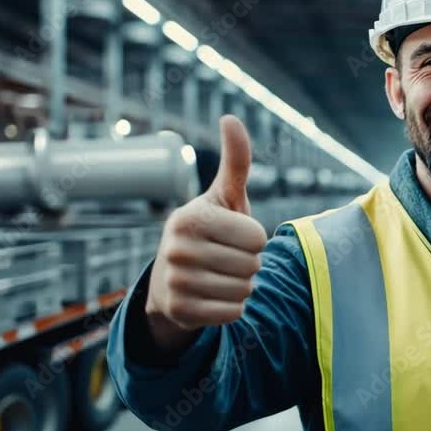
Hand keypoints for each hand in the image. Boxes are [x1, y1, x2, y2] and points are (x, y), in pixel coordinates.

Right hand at [144, 115, 267, 350]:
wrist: (173, 279)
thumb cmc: (212, 230)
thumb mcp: (225, 195)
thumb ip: (236, 161)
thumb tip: (230, 118)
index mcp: (189, 217)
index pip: (257, 237)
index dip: (255, 238)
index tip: (235, 235)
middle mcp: (176, 249)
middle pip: (252, 265)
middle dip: (250, 263)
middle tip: (228, 258)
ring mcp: (175, 282)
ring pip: (244, 290)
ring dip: (243, 285)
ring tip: (221, 276)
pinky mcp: (180, 312)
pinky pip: (233, 313)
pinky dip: (233, 307)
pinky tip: (214, 297)